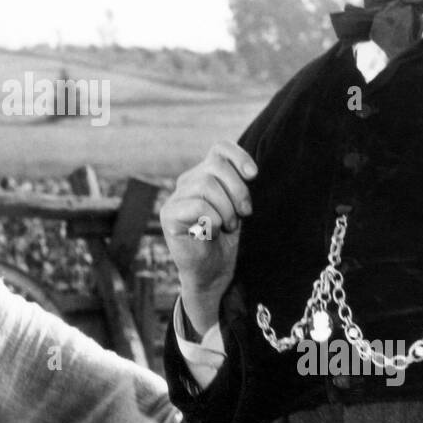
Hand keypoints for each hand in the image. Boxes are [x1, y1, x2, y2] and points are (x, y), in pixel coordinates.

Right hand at [160, 142, 256, 332]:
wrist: (211, 274)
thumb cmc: (225, 241)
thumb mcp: (236, 208)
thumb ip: (236, 186)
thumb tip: (248, 171)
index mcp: (203, 176)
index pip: (219, 149)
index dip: (239, 156)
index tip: (254, 175)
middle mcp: (187, 183)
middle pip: (217, 166)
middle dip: (238, 190)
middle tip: (244, 213)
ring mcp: (175, 198)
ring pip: (207, 185)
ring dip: (226, 209)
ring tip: (226, 226)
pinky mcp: (168, 216)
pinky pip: (198, 206)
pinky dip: (213, 220)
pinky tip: (211, 233)